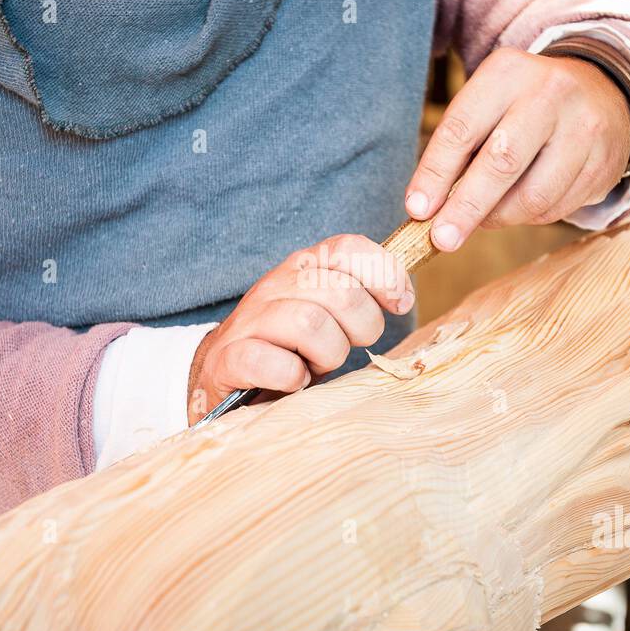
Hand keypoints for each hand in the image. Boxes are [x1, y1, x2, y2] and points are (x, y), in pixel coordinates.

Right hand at [187, 234, 413, 423]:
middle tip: (347, 346)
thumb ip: (359, 296)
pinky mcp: (229, 358)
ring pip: (309, 323)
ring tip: (316, 366)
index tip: (399, 304)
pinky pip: (269, 361)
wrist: (226, 375)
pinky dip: (291, 377)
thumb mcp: (329, 313)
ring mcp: (249, 320)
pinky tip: (293, 382)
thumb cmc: (291, 347)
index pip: (349, 248)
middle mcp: (275, 285)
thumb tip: (403, 295)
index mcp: (304, 267)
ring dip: (327, 355)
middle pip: (340, 292)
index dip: (385, 275)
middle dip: (361, 328)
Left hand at [405, 48, 629, 250]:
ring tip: (486, 218)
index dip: (435, 173)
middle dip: (466, 208)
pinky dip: (530, 218)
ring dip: (500, 218)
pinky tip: (522, 206)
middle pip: (501, 162)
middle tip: (442, 239)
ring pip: (533, 196)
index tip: (417, 209)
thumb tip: (428, 208)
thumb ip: (459, 149)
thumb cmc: (523, 105)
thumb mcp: (488, 104)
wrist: (599, 90)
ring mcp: (585, 128)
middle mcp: (550, 93)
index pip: (462, 128)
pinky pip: (559, 209)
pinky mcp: (605, 162)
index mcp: (507, 72)